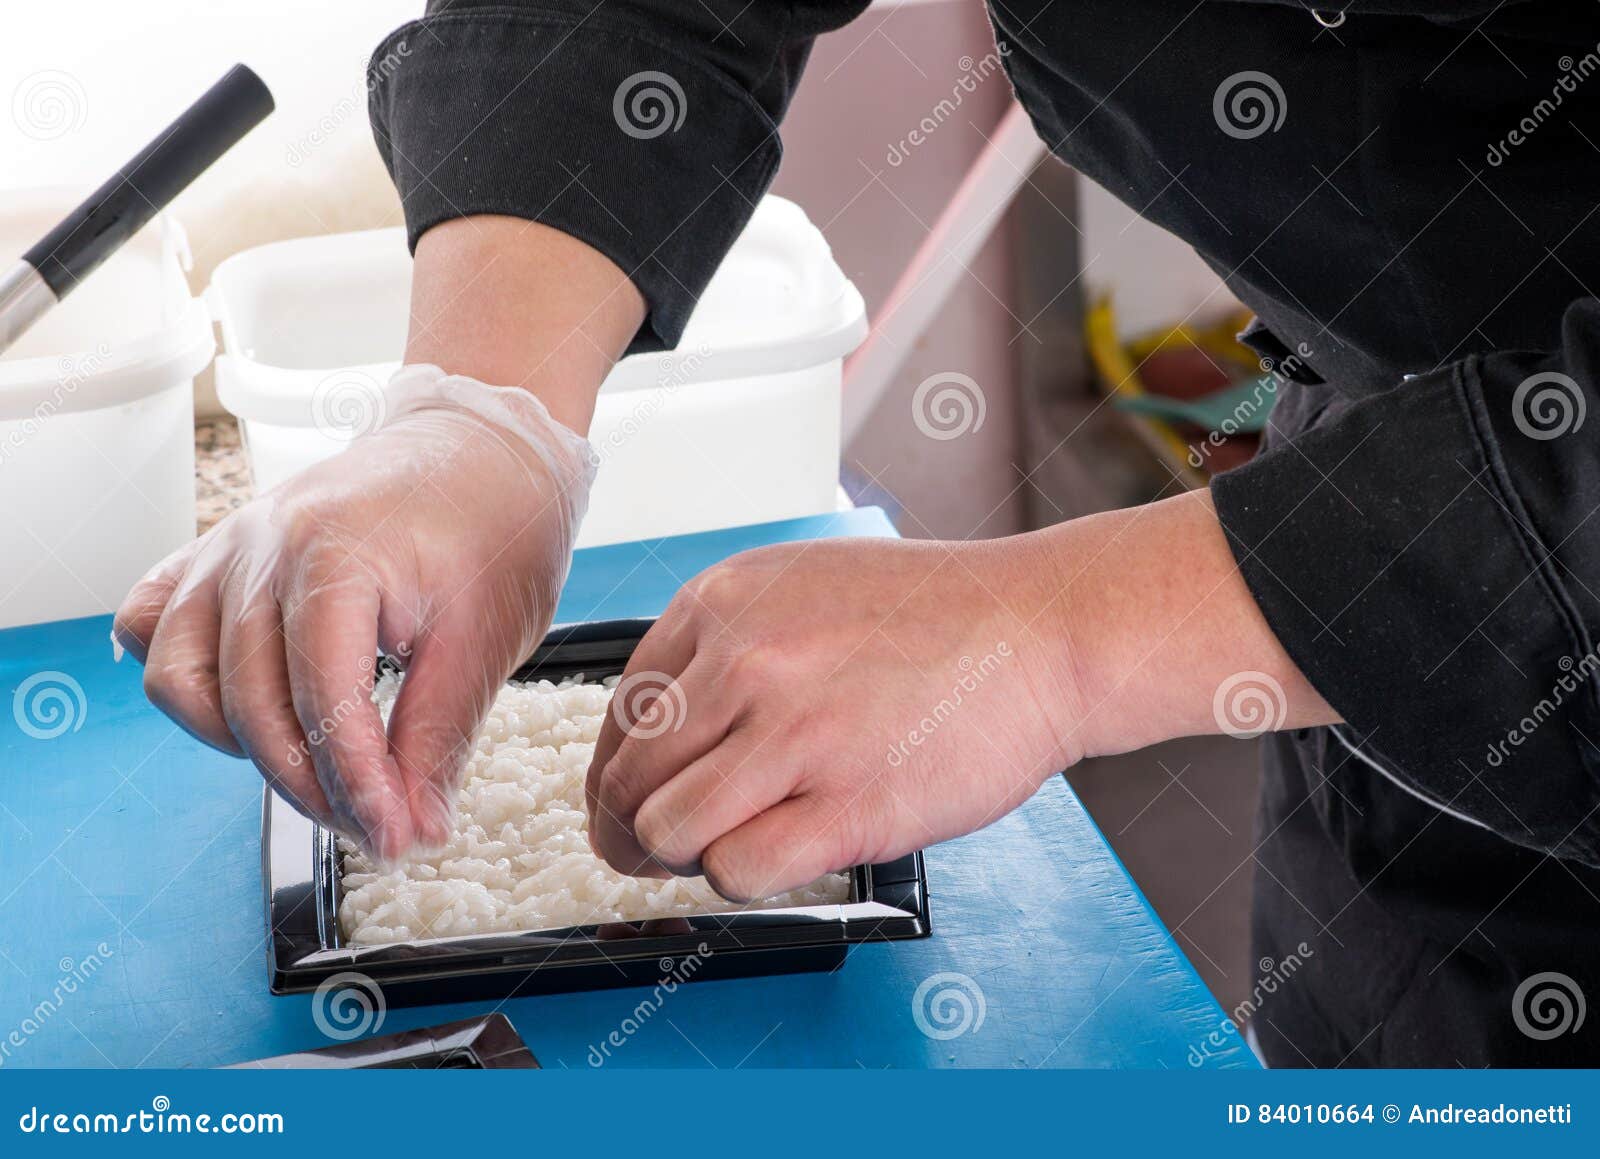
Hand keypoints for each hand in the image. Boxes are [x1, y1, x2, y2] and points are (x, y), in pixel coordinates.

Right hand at [113, 365, 593, 860]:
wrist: (480, 445)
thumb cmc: (495, 522)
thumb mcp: (489, 634)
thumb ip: (439, 736)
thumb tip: (412, 830)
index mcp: (336, 554)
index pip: (322, 704)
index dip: (358, 788)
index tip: (397, 842)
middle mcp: (261, 546)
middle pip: (251, 707)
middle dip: (315, 787)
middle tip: (381, 826)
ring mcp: (227, 547)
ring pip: (183, 682)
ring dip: (247, 746)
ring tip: (325, 767)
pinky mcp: (214, 556)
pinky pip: (153, 630)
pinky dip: (188, 684)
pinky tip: (250, 709)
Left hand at [584, 490, 1337, 899]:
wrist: (1042, 629)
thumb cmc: (938, 614)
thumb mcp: (804, 585)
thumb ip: (726, 643)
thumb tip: (663, 726)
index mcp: (724, 602)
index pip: (619, 710)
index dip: (617, 770)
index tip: (629, 799)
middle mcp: (744, 661)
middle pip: (629, 778)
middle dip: (630, 829)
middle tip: (650, 852)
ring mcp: (794, 732)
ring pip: (667, 831)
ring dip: (684, 858)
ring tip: (723, 851)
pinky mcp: (846, 804)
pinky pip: (737, 870)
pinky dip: (744, 878)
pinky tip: (780, 855)